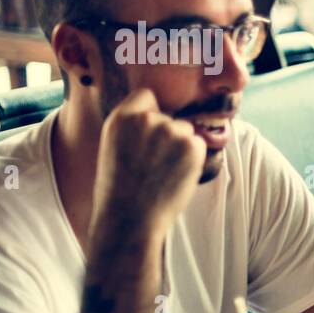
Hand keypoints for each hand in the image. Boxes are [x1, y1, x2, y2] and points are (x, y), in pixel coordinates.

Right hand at [92, 88, 206, 238]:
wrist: (130, 217)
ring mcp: (172, 131)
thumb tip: (160, 113)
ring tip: (161, 171)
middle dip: (166, 135)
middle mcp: (148, 119)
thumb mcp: (114, 145)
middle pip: (169, 117)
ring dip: (181, 147)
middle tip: (152, 163)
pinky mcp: (193, 146)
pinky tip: (175, 175)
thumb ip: (134, 125)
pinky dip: (193, 159)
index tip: (148, 131)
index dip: (150, 112)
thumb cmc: (119, 187)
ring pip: (185, 131)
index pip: (146, 96)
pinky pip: (199, 145)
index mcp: (122, 117)